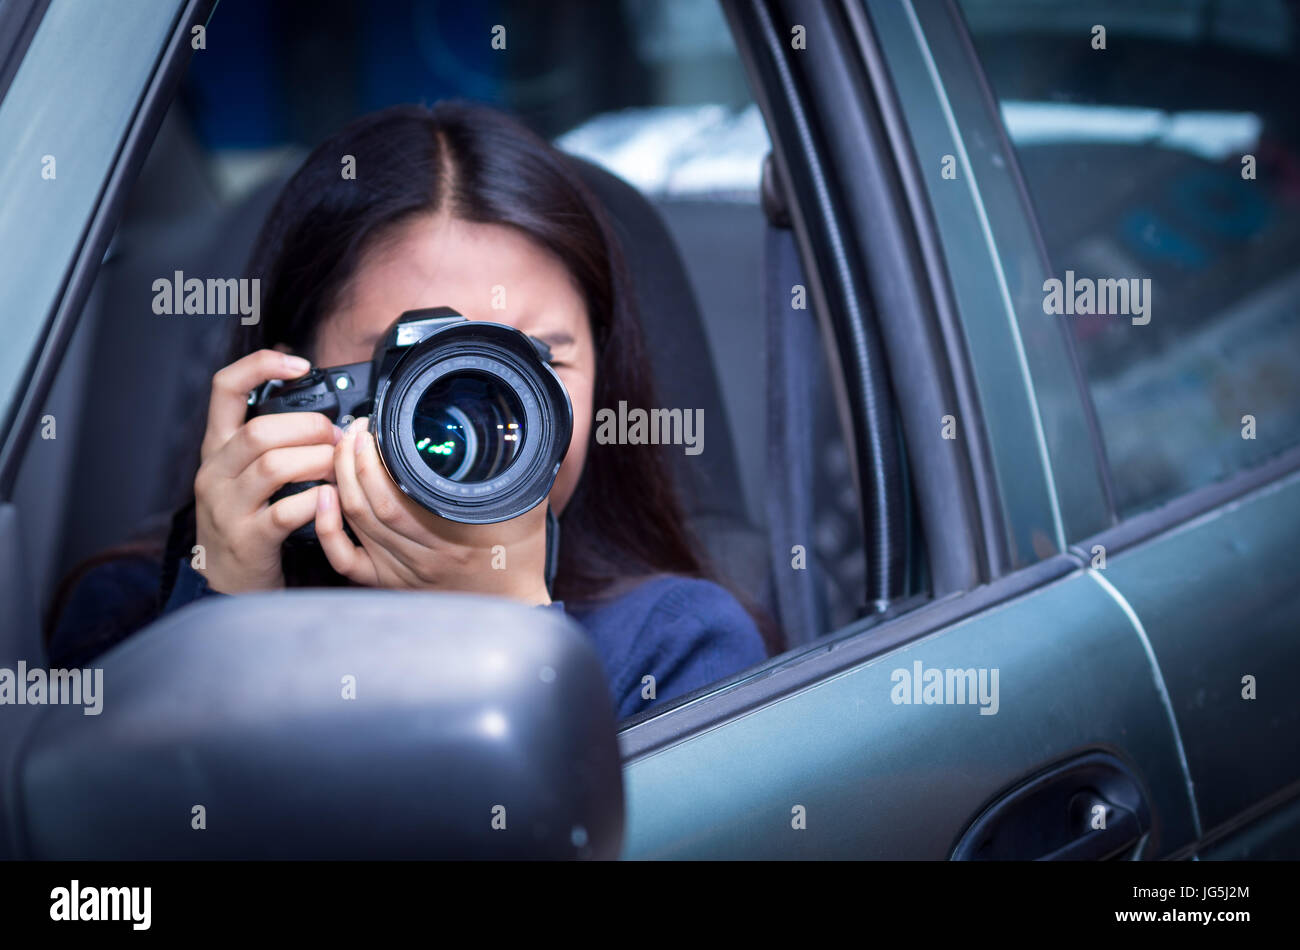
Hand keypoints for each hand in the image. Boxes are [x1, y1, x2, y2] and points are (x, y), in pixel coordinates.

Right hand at [194, 349, 341, 592]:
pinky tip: (331, 499)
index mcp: (217, 448)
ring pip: (274, 466)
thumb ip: (272, 442)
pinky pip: (286, 511)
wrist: (227, 583)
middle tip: (338, 440)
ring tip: (338, 469)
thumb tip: (321, 411)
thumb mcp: (245, 475)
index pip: (223, 388)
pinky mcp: (248, 539)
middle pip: (260, 431)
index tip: (299, 363)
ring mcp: (227, 507)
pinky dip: (317, 501)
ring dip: (318, 462)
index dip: (260, 366)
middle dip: (310, 428)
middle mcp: (215, 473)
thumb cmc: (247, 520)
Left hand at [315, 417, 551, 604]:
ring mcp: (401, 572)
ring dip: (341, 481)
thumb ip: (522, 465)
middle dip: (352, 460)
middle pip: (367, 505)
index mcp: (452, 536)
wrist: (515, 606)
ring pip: (354, 523)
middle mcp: (422, 556)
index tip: (376, 427)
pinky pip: (346, 560)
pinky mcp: (389, 583)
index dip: (374, 458)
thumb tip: (521, 427)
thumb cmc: (522, 558)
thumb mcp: (527, 505)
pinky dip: (326, 528)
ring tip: (344, 449)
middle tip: (356, 430)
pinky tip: (324, 498)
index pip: (395, 494)